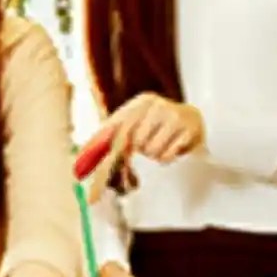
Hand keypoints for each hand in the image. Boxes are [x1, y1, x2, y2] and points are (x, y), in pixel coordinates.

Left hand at [86, 92, 203, 163]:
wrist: (194, 119)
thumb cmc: (157, 124)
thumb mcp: (136, 121)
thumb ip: (108, 134)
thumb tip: (81, 154)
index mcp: (141, 102)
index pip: (115, 126)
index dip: (101, 149)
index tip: (86, 174)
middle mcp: (156, 105)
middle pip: (134, 141)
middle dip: (140, 148)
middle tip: (148, 144)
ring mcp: (174, 116)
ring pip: (151, 150)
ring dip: (154, 154)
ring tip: (161, 145)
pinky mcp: (188, 130)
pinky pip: (166, 156)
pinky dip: (166, 157)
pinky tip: (173, 147)